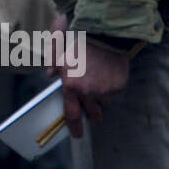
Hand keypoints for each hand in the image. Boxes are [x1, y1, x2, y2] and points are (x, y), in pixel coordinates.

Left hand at [47, 13, 129, 138]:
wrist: (105, 33)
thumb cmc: (78, 39)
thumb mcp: (58, 49)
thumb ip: (53, 64)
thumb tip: (50, 75)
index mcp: (71, 86)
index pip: (72, 113)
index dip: (74, 126)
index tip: (76, 134)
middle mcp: (88, 92)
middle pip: (92, 113)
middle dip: (92, 115)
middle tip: (93, 114)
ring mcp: (105, 90)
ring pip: (103, 102)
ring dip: (101, 98)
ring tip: (100, 82)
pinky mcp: (118, 86)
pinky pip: (114, 92)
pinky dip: (111, 87)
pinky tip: (108, 74)